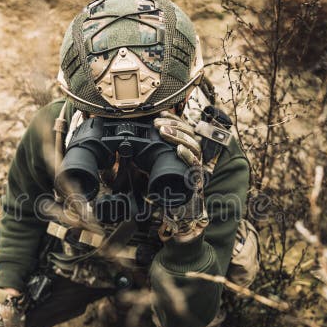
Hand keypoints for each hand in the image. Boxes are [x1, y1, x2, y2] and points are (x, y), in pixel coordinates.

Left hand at [153, 111, 207, 241]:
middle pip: (190, 134)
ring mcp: (197, 167)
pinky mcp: (197, 179)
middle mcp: (195, 156)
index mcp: (188, 151)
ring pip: (193, 146)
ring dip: (178, 137)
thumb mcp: (158, 168)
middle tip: (157, 124)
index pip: (184, 129)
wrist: (181, 212)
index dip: (174, 120)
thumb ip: (151, 157)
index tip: (160, 114)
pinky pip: (194, 165)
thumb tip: (130, 147)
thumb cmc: (169, 189)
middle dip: (173, 126)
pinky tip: (179, 150)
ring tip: (164, 132)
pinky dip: (187, 156)